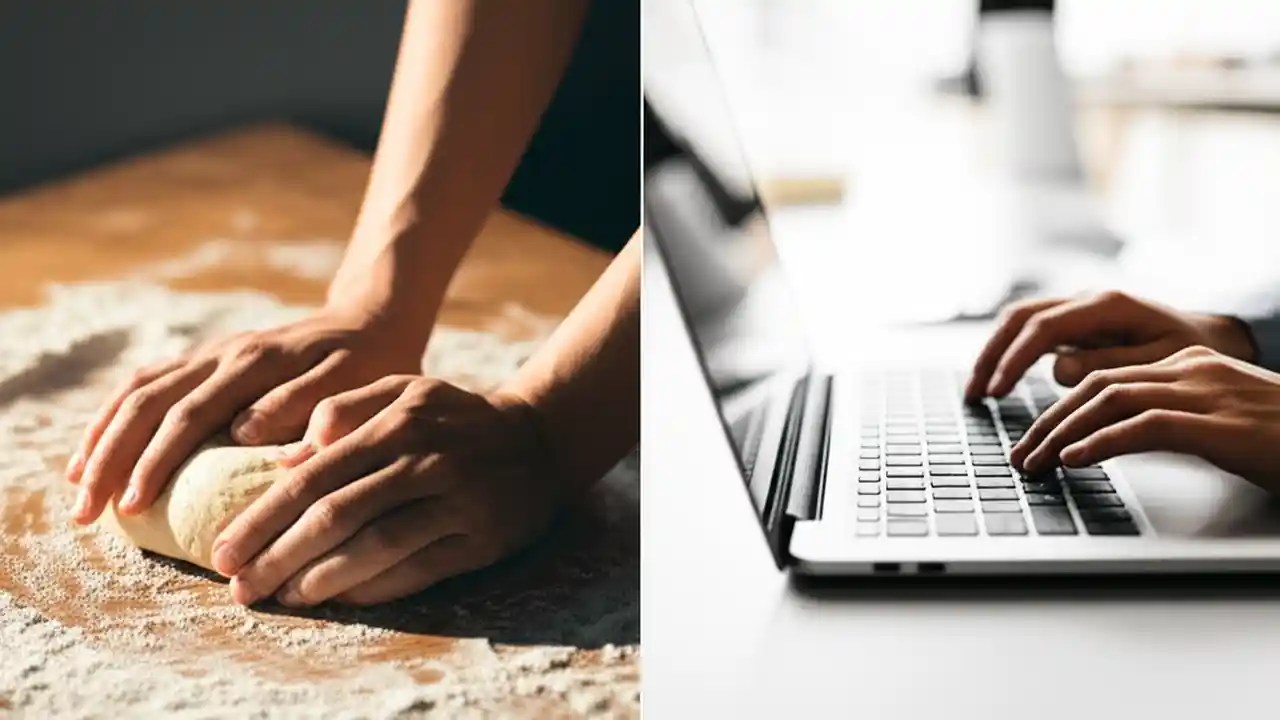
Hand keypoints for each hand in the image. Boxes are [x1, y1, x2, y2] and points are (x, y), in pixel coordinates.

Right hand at [66, 306, 426, 524]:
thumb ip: (306, 403)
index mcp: (257, 364)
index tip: (133, 505)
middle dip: (111, 458)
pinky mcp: (206, 359)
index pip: (190, 413)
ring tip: (76, 488)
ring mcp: (210, 354)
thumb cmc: (371, 364)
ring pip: (138, 391)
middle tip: (86, 513)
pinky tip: (96, 449)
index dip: (156, 460)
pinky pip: (147, 383)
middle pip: (147, 403)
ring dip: (102, 438)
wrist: (372, 320)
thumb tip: (245, 431)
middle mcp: (224, 354)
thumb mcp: (355, 384)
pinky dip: (115, 416)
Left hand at [209, 375, 558, 606]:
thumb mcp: (404, 391)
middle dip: (278, 554)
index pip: (314, 475)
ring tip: (281, 597)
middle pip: (336, 514)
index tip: (224, 548)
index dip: (263, 516)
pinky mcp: (478, 536)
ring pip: (374, 545)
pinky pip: (416, 567)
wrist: (540, 439)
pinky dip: (372, 586)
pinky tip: (337, 597)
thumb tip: (289, 455)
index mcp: (397, 420)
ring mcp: (455, 499)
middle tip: (239, 586)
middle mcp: (424, 458)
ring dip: (320, 577)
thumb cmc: (455, 418)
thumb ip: (346, 408)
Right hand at [964, 291, 1256, 399]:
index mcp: (1106, 305)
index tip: (997, 391)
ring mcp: (1077, 310)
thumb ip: (1108, 364)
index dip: (1014, 359)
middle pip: (1019, 317)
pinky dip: (1010, 355)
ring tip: (978, 392)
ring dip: (994, 354)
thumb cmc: (1191, 351)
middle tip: (975, 394)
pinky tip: (1000, 382)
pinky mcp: (1074, 324)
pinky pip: (1031, 334)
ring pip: (1019, 322)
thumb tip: (1058, 370)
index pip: (1042, 327)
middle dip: (991, 355)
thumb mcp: (1160, 362)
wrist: (1211, 335)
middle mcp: (1085, 300)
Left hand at [1009, 346, 1279, 487]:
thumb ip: (1169, 419)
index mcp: (1188, 364)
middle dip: (1048, 422)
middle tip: (1019, 457)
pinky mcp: (1217, 424)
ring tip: (1034, 464)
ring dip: (1061, 434)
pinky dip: (1100, 442)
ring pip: (1108, 401)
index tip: (1033, 438)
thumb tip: (1107, 440)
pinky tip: (1073, 460)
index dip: (1059, 408)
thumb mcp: (1218, 422)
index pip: (1105, 377)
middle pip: (1095, 385)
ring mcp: (1205, 392)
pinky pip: (1143, 426)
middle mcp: (1190, 369)